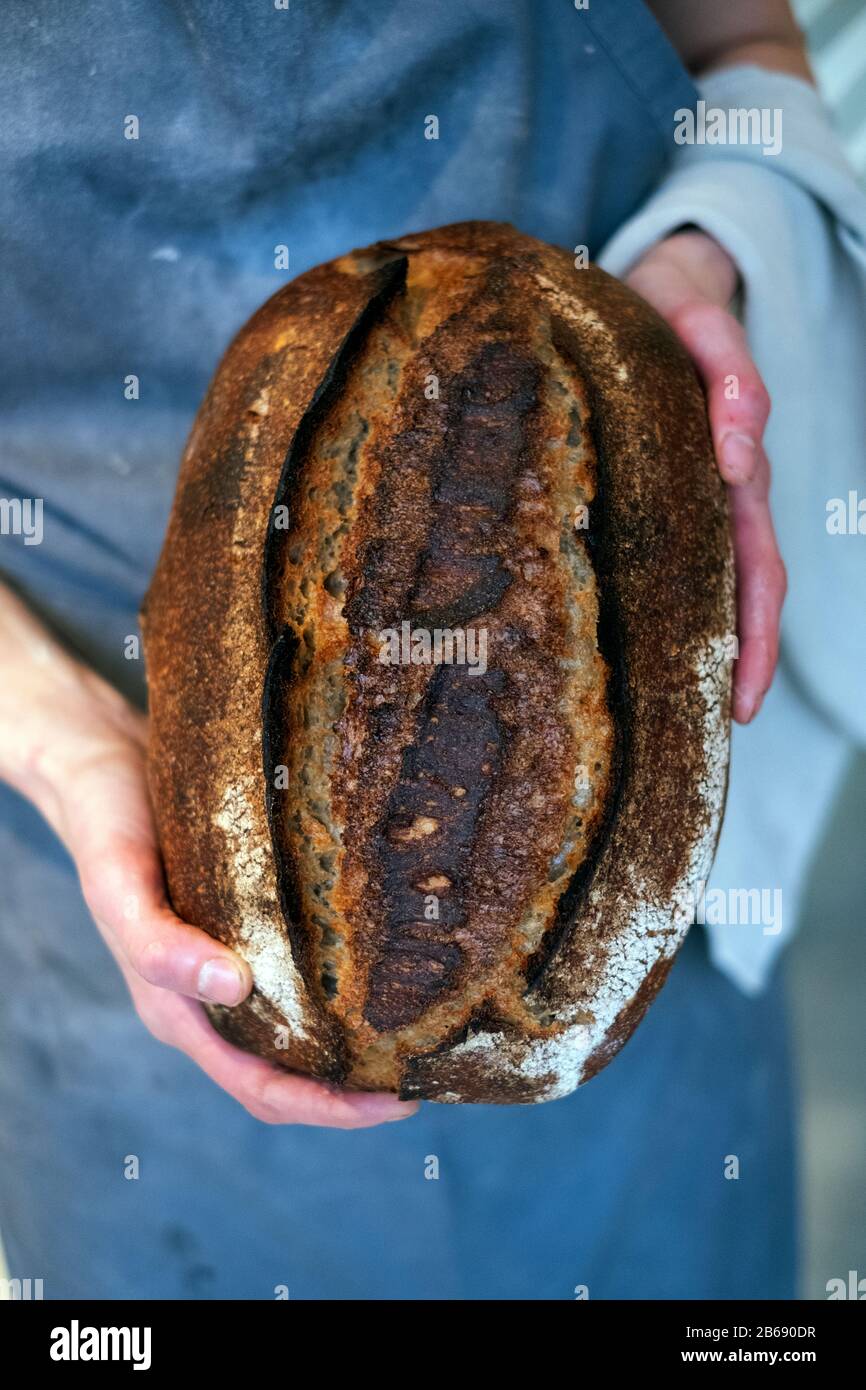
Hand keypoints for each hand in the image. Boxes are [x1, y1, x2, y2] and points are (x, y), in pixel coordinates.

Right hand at [0, 586, 417, 1127]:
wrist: (103, 760)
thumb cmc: (106, 825)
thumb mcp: (118, 884)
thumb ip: (157, 945)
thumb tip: (231, 987)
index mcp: (178, 1009)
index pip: (259, 1085)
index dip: (326, 1107)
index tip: (393, 1101)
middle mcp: (213, 996)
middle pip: (292, 1067)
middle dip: (356, 1086)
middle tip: (424, 1067)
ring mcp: (235, 957)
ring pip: (303, 1021)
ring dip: (355, 1039)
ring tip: (419, 1026)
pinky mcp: (253, 918)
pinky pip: (305, 963)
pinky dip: (345, 978)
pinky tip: (386, 958)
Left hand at [625, 230, 786, 722]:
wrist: (652, 287)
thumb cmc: (667, 309)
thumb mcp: (697, 320)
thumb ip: (727, 370)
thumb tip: (737, 451)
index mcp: (730, 468)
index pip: (756, 565)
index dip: (756, 632)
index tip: (744, 693)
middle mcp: (717, 493)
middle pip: (744, 589)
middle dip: (744, 657)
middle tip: (729, 721)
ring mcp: (689, 495)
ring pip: (711, 580)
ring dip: (712, 644)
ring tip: (691, 710)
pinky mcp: (655, 491)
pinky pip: (672, 555)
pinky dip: (669, 606)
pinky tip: (644, 651)